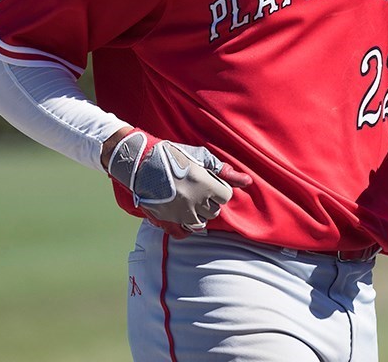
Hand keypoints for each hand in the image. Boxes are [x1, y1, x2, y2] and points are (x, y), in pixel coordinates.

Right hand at [104, 129, 252, 235]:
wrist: (139, 161)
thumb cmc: (171, 155)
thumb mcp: (199, 157)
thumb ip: (224, 172)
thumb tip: (248, 181)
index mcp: (204, 184)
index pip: (226, 196)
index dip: (219, 188)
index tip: (210, 182)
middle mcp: (194, 201)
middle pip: (214, 210)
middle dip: (210, 201)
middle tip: (198, 189)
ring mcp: (180, 213)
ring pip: (201, 223)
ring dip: (199, 213)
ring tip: (190, 200)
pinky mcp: (166, 220)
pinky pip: (183, 233)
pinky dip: (185, 226)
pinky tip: (182, 214)